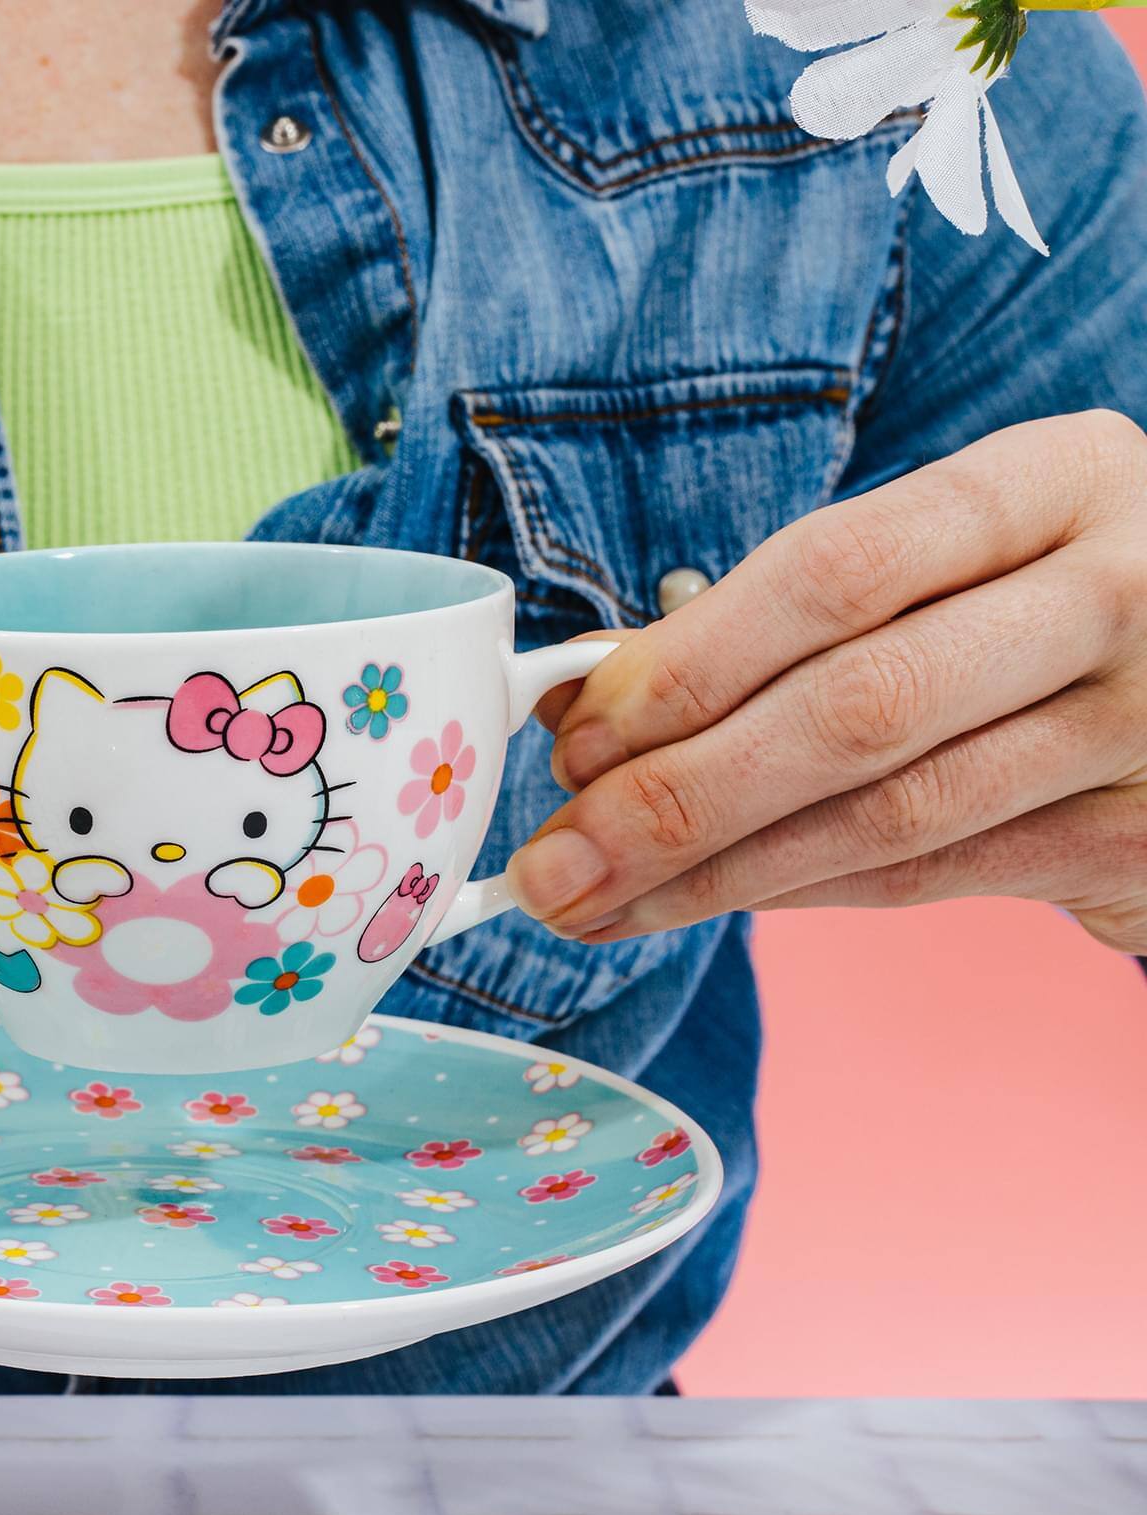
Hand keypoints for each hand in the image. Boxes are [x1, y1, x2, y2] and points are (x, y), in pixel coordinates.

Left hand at [504, 411, 1146, 955]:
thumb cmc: (1037, 601)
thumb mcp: (949, 556)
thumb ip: (785, 614)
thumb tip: (584, 708)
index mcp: (1056, 480)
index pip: (840, 568)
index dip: (690, 662)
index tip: (578, 734)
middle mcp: (1121, 590)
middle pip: (857, 705)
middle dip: (678, 795)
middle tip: (555, 860)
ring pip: (892, 813)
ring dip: (718, 872)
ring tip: (598, 901)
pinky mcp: (1143, 836)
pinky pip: (936, 876)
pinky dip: (801, 894)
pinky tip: (704, 905)